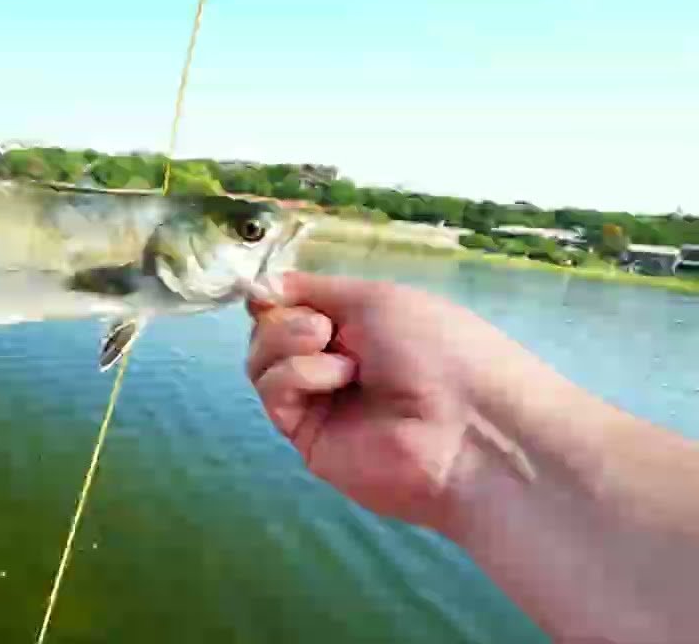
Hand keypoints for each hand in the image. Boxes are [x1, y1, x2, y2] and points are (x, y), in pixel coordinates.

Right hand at [246, 272, 545, 527]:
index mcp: (356, 327)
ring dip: (288, 344)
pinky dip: (298, 376)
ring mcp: (319, 403)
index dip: (275, 296)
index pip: (290, 306)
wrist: (468, 425)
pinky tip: (337, 377)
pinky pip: (275, 394)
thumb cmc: (436, 348)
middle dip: (283, 321)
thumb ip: (312, 290)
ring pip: (263, 363)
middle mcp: (333, 363)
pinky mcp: (308, 438)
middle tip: (321, 328)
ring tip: (336, 352)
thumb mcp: (376, 298)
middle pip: (267, 334)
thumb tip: (255, 286)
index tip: (268, 290)